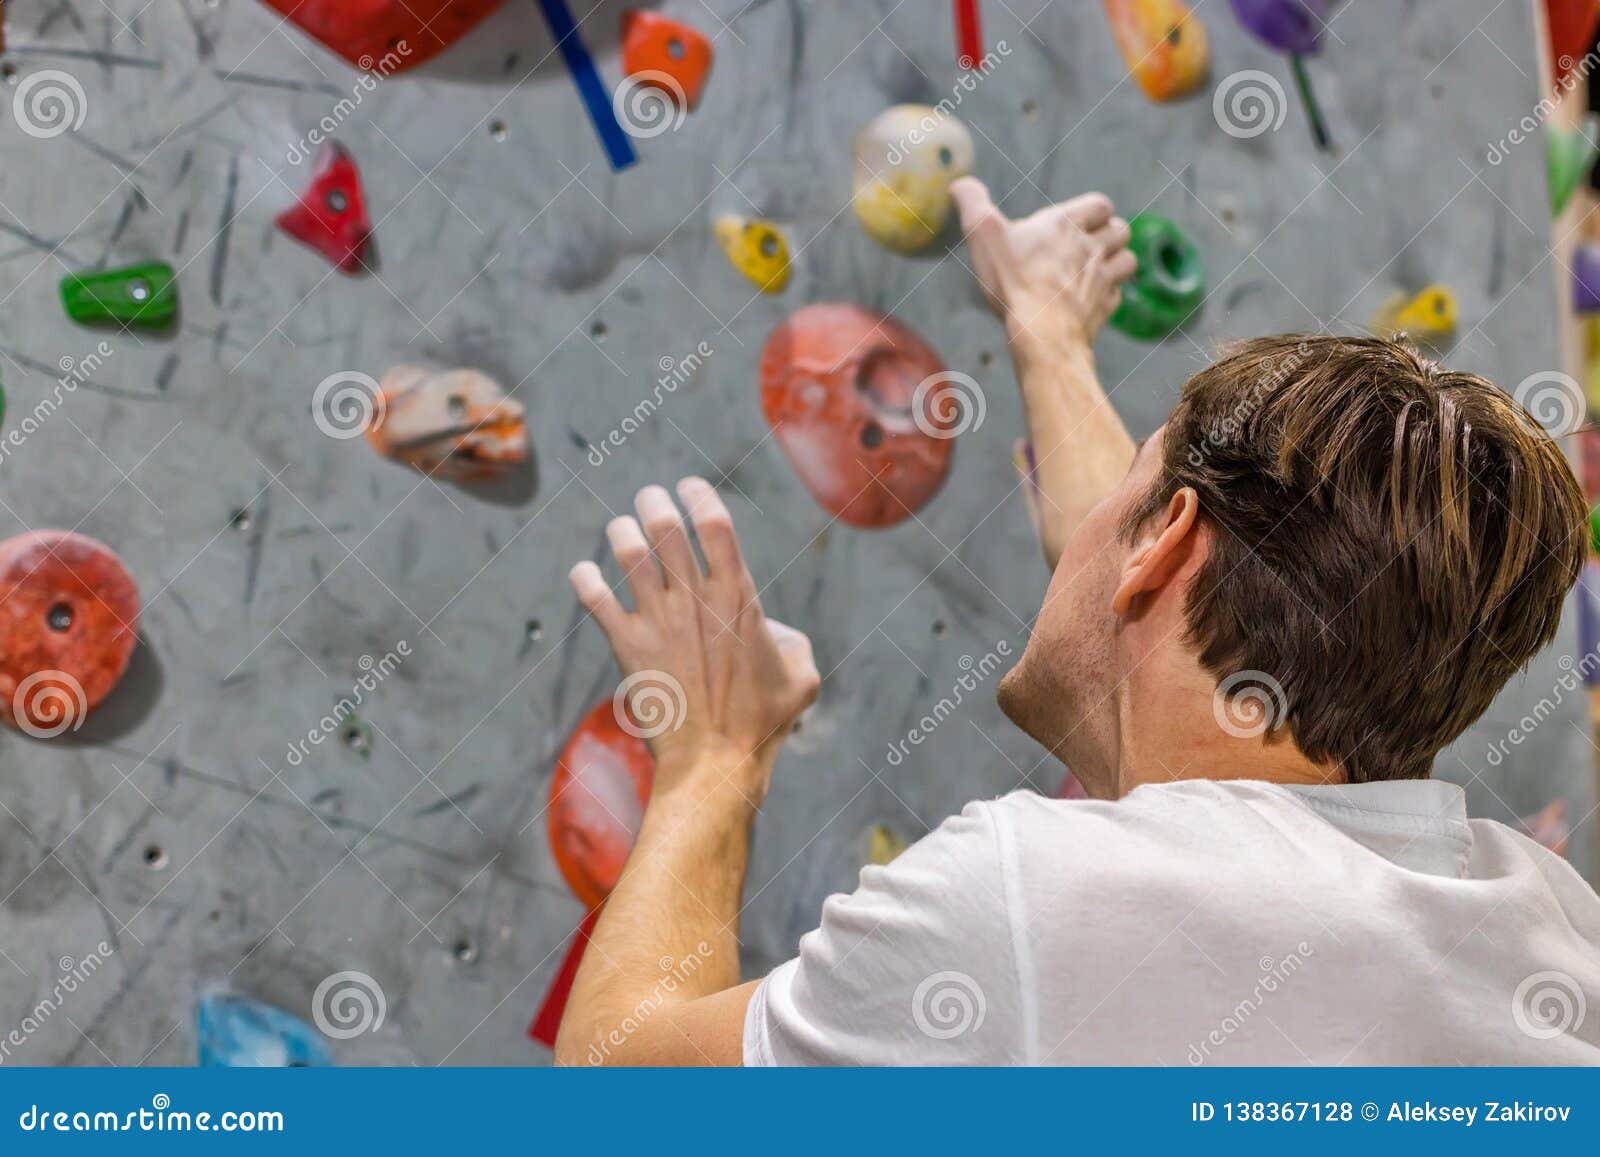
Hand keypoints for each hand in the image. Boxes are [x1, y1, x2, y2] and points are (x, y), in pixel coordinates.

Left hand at [569, 478, 819, 790]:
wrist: (714, 762)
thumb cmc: (763, 723)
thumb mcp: (801, 676)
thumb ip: (792, 642)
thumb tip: (773, 631)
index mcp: (739, 596)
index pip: (715, 523)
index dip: (699, 495)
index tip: (688, 486)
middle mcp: (694, 599)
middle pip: (664, 526)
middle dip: (653, 503)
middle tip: (649, 500)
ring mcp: (657, 620)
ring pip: (627, 553)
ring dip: (620, 531)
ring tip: (619, 528)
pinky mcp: (627, 647)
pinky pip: (594, 599)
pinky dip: (585, 580)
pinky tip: (584, 574)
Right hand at [950, 177, 1134, 347]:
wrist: (1041, 331)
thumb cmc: (1014, 281)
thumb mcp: (984, 235)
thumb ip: (973, 204)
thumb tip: (959, 183)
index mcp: (1067, 225)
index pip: (1100, 204)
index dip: (1093, 211)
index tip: (1077, 221)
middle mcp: (1091, 248)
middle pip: (1121, 230)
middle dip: (1109, 234)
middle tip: (1088, 244)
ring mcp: (1102, 279)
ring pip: (1128, 261)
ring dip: (1116, 262)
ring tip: (1096, 269)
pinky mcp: (1104, 309)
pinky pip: (1116, 296)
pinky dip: (1107, 295)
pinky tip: (1089, 299)